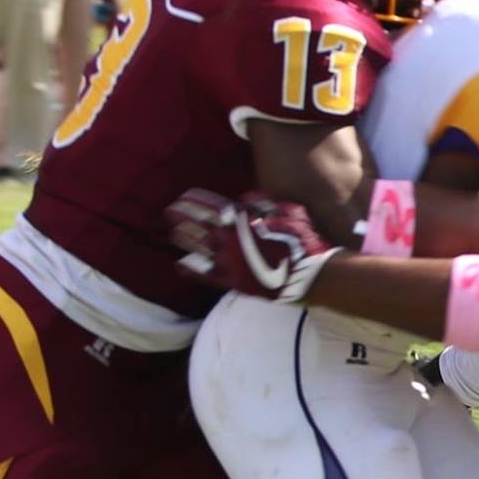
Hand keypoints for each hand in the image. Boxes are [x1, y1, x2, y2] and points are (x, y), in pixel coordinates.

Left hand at [167, 188, 337, 300]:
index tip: (183, 197)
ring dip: (184, 238)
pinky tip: (179, 266)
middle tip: (169, 212)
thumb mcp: (288, 210)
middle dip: (182, 217)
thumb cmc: (302, 239)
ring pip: (198, 247)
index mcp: (242, 219)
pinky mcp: (232, 281)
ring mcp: (229, 261)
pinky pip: (206, 275)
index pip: (211, 206)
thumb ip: (263, 202)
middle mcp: (230, 238)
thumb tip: (244, 199)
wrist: (309, 274)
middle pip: (198, 225)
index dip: (195, 201)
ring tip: (172, 232)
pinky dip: (191, 270)